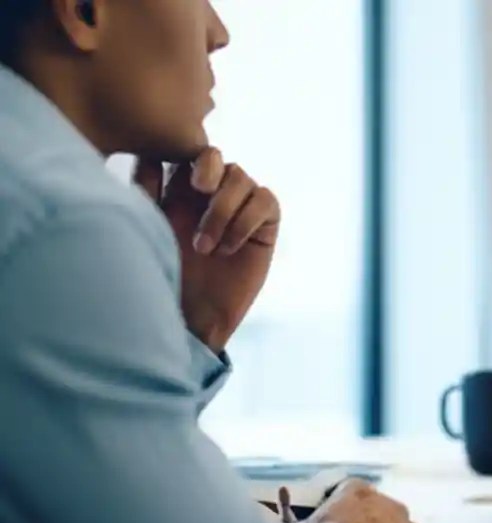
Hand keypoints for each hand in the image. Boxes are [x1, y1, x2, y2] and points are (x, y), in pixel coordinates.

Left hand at [133, 149, 280, 352]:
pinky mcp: (263, 228)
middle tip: (198, 187)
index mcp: (177, 191)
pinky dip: (246, 220)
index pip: (185, 154)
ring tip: (204, 246)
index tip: (170, 176)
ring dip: (223, 208)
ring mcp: (239, 210)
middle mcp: (210, 197)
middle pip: (217, 158)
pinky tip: (228, 249)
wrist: (190, 319)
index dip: (183, 154)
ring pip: (241, 178)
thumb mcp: (149, 228)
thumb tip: (145, 153)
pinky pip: (265, 201)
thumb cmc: (162, 276)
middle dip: (208, 167)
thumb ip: (147, 190)